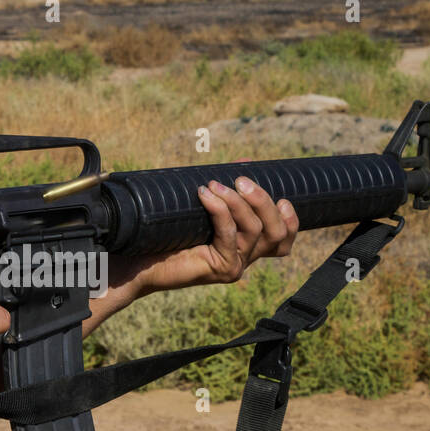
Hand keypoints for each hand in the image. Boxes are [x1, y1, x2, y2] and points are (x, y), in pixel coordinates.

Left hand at [109, 176, 297, 299]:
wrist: (138, 260)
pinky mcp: (221, 269)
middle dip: (263, 200)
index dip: (291, 220)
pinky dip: (220, 210)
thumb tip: (246, 161)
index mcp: (245, 245)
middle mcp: (245, 257)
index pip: (283, 238)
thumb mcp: (202, 205)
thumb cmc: (166, 232)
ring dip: (238, 201)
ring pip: (256, 230)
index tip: (282, 198)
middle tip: (241, 180)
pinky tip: (205, 194)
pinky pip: (229, 234)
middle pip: (276, 231)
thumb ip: (226, 188)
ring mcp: (235, 265)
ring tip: (213, 184)